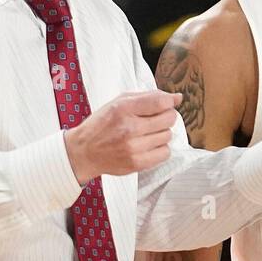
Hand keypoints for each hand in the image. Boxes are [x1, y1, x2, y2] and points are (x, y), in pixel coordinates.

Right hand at [64, 90, 180, 183]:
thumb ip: (148, 96)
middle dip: (166, 116)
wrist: (84, 152)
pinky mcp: (137, 163)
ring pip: (168, 136)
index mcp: (123, 108)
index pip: (161, 102)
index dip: (169, 102)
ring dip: (161, 133)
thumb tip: (177, 97)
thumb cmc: (102, 124)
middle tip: (154, 119)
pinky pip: (165, 153)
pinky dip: (160, 148)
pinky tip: (148, 145)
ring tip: (147, 133)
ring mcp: (133, 147)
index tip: (166, 104)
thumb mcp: (119, 102)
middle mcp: (129, 128)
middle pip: (169, 119)